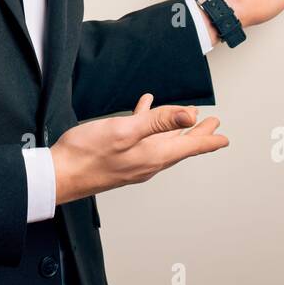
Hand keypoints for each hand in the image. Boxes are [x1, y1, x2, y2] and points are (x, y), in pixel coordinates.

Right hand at [50, 93, 228, 205]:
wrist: (59, 175)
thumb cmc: (87, 155)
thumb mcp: (125, 131)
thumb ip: (157, 122)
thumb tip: (189, 118)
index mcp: (153, 155)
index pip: (189, 147)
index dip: (208, 140)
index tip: (224, 138)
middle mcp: (147, 162)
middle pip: (180, 146)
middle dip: (197, 134)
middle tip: (213, 125)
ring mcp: (133, 161)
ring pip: (162, 143)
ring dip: (175, 129)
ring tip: (186, 118)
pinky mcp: (119, 158)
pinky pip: (141, 138)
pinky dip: (147, 123)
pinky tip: (142, 109)